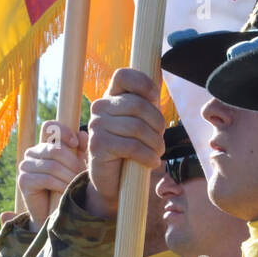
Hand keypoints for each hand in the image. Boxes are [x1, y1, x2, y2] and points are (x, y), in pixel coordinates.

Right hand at [18, 122, 87, 228]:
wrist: (54, 214)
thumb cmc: (68, 188)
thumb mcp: (78, 166)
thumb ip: (81, 149)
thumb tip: (82, 134)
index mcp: (45, 145)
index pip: (50, 127)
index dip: (63, 132)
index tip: (76, 144)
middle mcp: (32, 153)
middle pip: (54, 149)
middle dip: (72, 162)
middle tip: (82, 174)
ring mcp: (25, 166)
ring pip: (52, 165)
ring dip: (68, 176)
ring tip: (76, 185)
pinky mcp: (23, 181)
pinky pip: (46, 178)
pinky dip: (60, 185)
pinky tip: (66, 190)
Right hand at [84, 68, 165, 219]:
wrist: (112, 180)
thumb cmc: (129, 149)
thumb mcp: (139, 123)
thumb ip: (146, 103)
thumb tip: (159, 79)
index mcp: (110, 96)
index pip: (123, 76)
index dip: (143, 83)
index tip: (155, 98)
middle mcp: (100, 107)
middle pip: (137, 105)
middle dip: (157, 123)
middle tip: (161, 139)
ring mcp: (97, 126)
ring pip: (137, 127)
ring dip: (155, 143)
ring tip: (157, 152)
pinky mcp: (98, 145)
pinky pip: (131, 146)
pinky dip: (147, 156)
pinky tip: (152, 162)